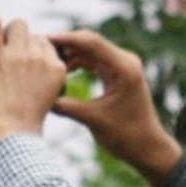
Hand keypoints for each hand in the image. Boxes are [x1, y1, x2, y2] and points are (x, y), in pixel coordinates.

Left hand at [0, 7, 66, 146]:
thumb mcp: (46, 97)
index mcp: (57, 69)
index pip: (46, 45)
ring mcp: (18, 55)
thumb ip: (43, 76)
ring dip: (8, 34)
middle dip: (22, 44)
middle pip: (32, 34)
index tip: (26, 76)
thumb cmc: (25, 123)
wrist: (10, 135)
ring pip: (16, 25)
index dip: (33, 55)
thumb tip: (33, 54)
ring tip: (0, 53)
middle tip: (10, 68)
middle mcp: (41, 58)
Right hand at [49, 30, 182, 186]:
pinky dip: (76, 63)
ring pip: (89, 51)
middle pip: (89, 42)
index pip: (90, 42)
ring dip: (69, 54)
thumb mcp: (94, 121)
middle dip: (64, 44)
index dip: (65, 39)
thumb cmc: (126, 136)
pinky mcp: (116, 74)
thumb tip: (41, 98)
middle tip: (38, 47)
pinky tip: (60, 71)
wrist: (147, 147)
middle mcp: (125, 61)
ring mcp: (121, 66)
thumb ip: (67, 107)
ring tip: (45, 59)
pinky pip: (93, 61)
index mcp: (124, 68)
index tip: (42, 39)